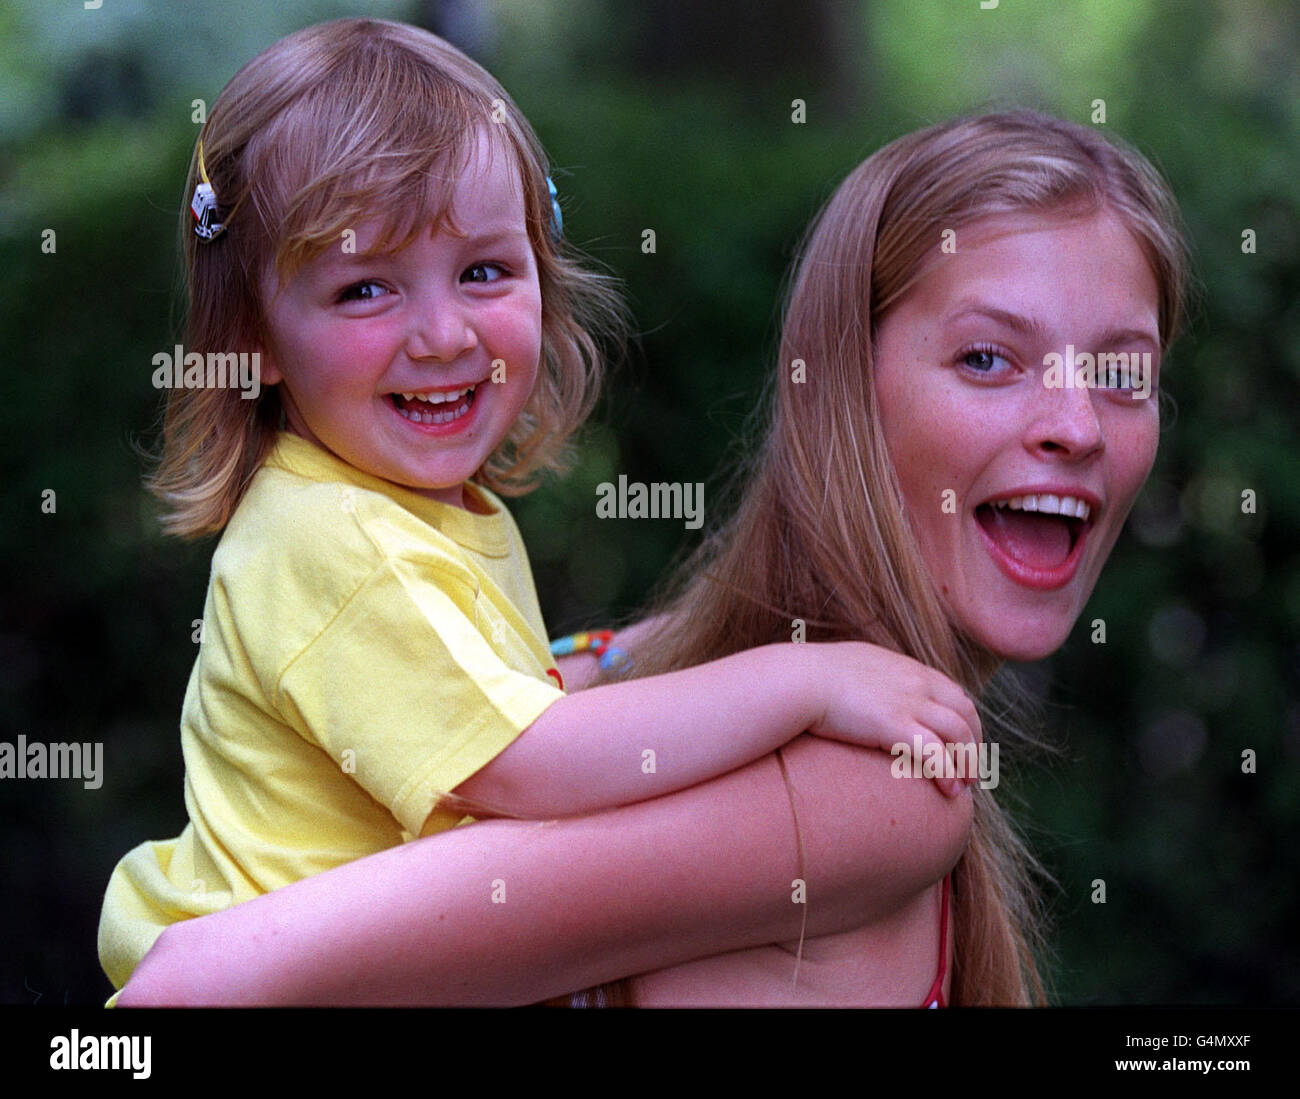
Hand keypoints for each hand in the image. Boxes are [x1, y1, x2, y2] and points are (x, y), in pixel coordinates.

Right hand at [805, 642, 981, 797]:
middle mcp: (916, 682)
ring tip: (963, 786)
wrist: (796, 679)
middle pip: (966, 713)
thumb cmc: (811, 676)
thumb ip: (869, 677)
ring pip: (959, 733)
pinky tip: (949, 790)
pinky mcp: (895, 725)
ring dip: (967, 762)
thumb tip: (862, 691)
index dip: (964, 722)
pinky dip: (948, 772)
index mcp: (908, 669)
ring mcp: (908, 702)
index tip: (960, 747)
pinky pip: (936, 752)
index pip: (954, 693)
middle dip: (974, 744)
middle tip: (969, 771)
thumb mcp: (852, 666)